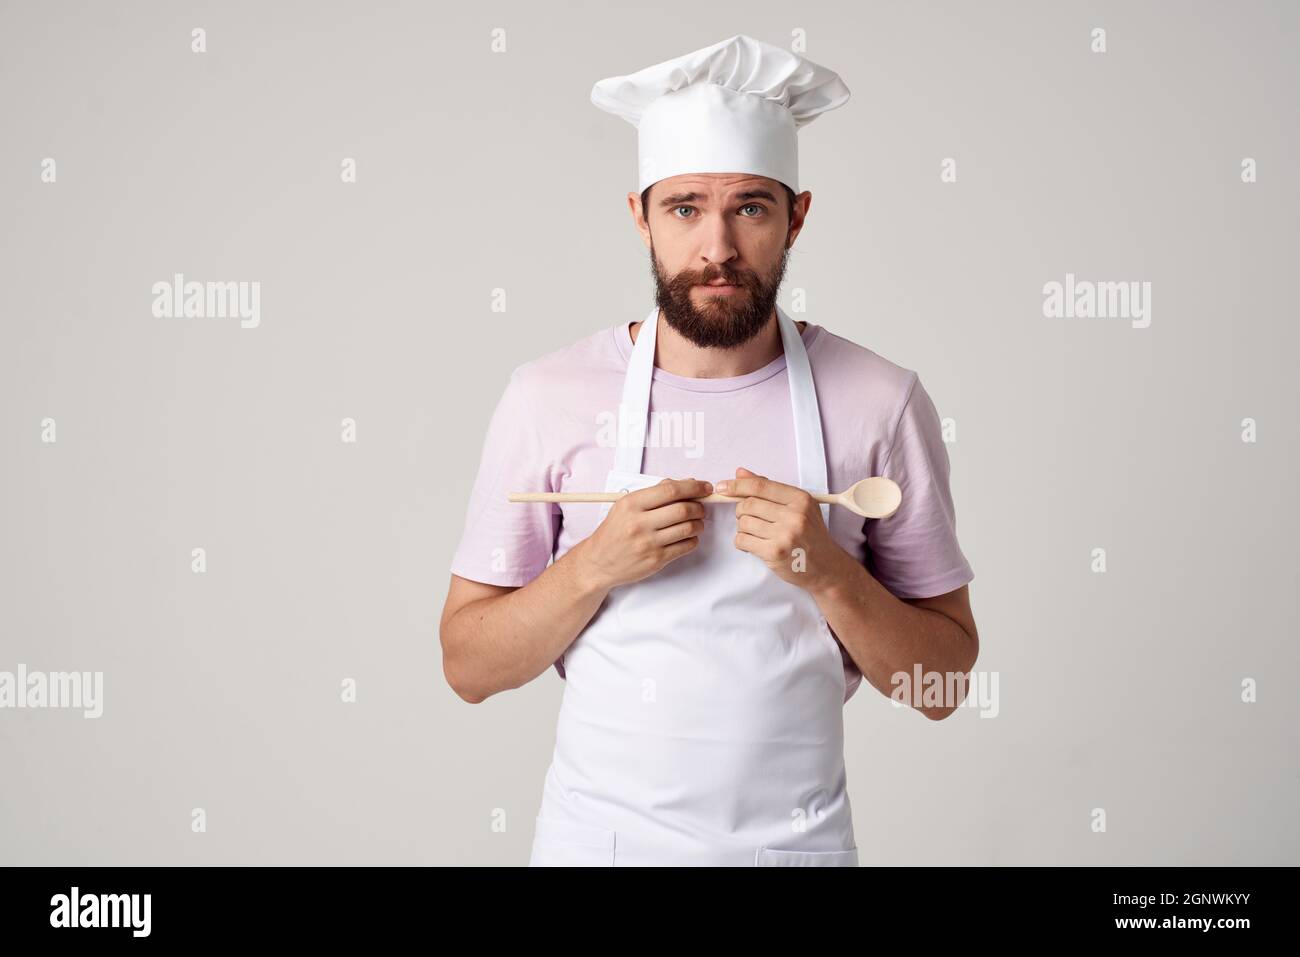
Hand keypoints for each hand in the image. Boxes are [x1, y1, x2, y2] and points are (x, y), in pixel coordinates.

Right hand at [572, 478, 710, 590]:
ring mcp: (648, 543)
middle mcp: (639, 523)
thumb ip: (654, 494)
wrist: (599, 561)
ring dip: (699, 523)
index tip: (704, 487)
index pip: (670, 490)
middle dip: (698, 506)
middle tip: (700, 507)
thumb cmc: (614, 531)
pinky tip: (688, 536)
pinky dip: (693, 539)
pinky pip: (685, 546)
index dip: (693, 487)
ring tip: (696, 522)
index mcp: (631, 504)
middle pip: (683, 509)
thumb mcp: (626, 506)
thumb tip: (684, 483)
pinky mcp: (656, 560)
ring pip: (688, 528)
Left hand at [717, 467, 847, 591]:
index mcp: (800, 499)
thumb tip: (740, 473)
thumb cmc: (810, 534)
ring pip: (743, 523)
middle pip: (748, 504)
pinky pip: (742, 540)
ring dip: (743, 527)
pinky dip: (742, 542)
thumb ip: (770, 488)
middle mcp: (794, 515)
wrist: (826, 566)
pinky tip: (754, 544)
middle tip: (748, 517)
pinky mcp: (774, 553)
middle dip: (741, 510)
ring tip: (756, 532)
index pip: (760, 486)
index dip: (737, 485)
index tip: (722, 486)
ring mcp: (784, 535)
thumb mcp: (798, 506)